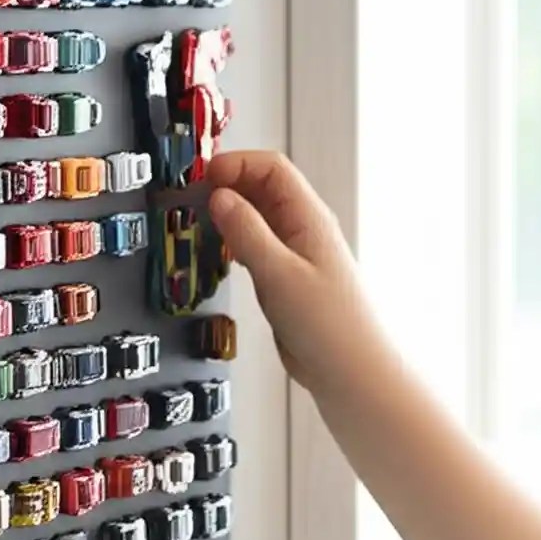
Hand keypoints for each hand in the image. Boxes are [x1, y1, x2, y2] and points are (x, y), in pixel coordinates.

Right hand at [207, 151, 388, 395]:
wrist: (352, 374)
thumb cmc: (329, 325)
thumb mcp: (280, 274)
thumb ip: (247, 232)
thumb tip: (219, 196)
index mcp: (309, 217)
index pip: (272, 169)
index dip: (236, 164)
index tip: (200, 177)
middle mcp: (303, 229)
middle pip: (262, 188)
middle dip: (227, 186)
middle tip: (188, 199)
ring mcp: (295, 254)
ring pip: (257, 218)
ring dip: (228, 215)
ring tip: (195, 222)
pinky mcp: (286, 279)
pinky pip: (256, 247)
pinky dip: (233, 242)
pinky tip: (216, 254)